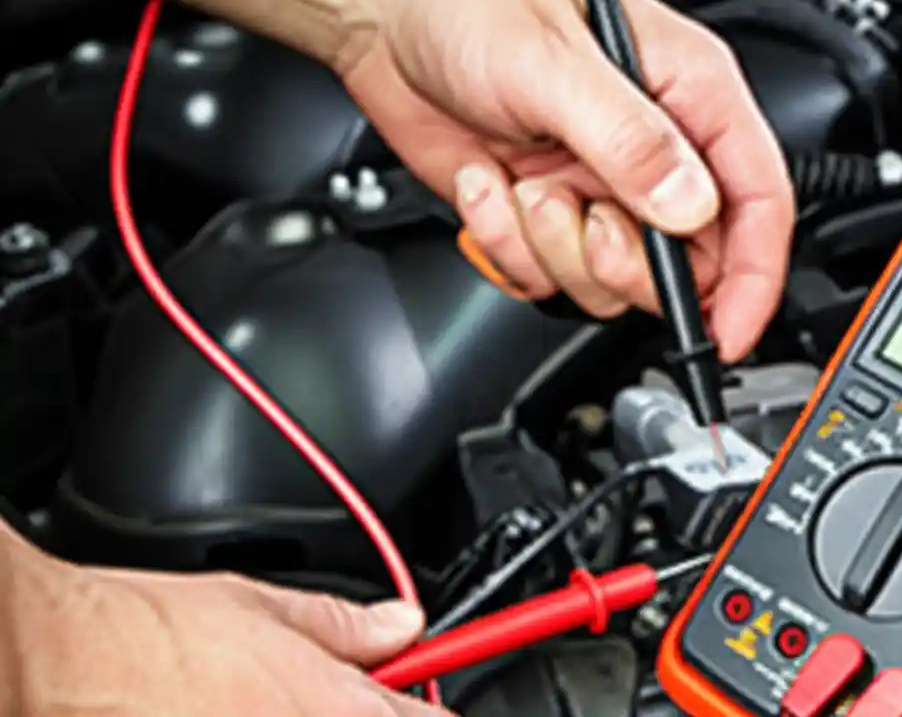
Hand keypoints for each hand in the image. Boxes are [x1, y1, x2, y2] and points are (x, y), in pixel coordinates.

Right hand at [5, 538, 448, 715]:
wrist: (63, 664)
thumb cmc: (151, 636)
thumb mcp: (265, 605)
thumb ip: (346, 623)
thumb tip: (400, 622)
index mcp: (340, 707)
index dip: (429, 709)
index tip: (417, 699)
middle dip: (368, 714)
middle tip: (327, 697)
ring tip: (265, 703)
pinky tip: (234, 713)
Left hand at [339, 0, 794, 361]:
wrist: (388, 19)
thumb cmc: (471, 1)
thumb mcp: (553, 65)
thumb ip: (628, 139)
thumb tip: (687, 206)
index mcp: (686, 94)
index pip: (756, 201)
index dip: (754, 276)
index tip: (730, 330)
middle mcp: (650, 150)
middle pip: (687, 262)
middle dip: (629, 265)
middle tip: (588, 224)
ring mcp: (598, 188)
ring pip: (612, 281)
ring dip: (556, 251)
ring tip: (525, 188)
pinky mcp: (546, 215)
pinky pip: (547, 276)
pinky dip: (509, 247)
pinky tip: (491, 187)